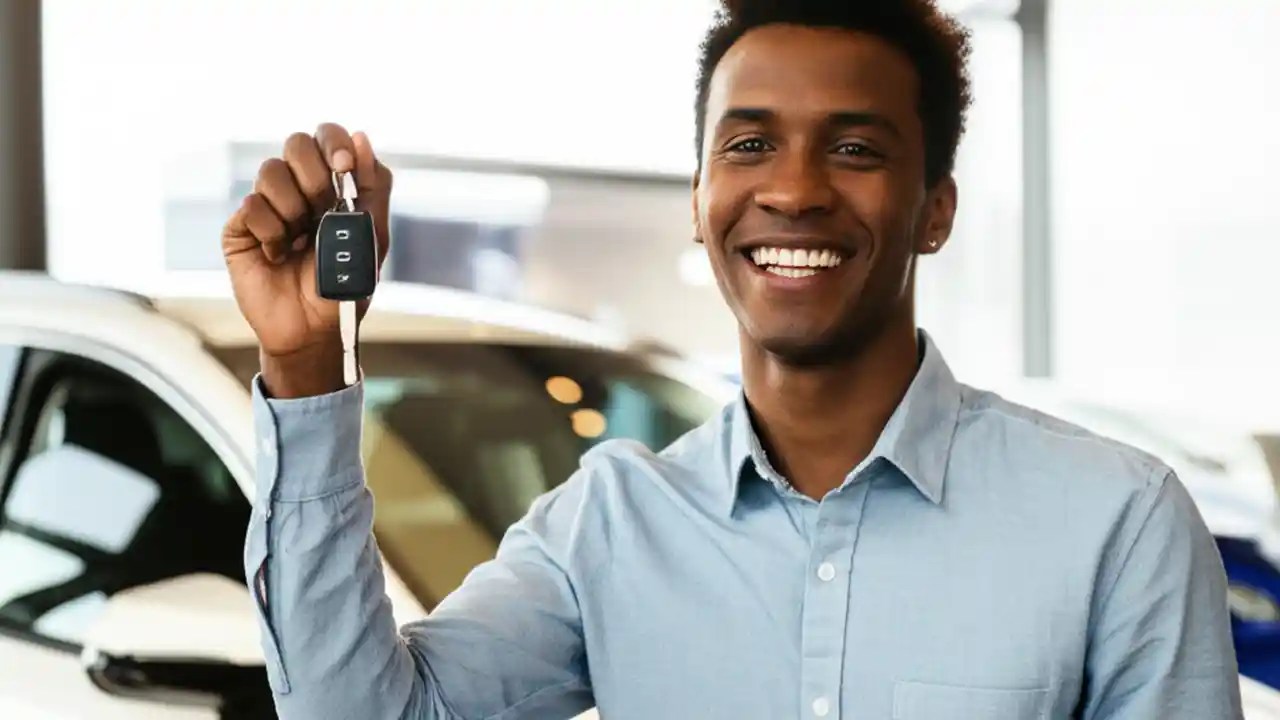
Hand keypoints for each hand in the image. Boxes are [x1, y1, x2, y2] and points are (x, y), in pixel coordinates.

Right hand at [221, 123, 391, 396]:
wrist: (314, 330)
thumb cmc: (344, 285)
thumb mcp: (371, 238)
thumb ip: (373, 188)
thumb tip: (361, 138)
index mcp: (333, 185)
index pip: (327, 137)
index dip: (333, 142)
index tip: (343, 166)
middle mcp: (298, 189)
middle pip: (296, 143)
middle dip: (314, 175)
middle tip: (323, 210)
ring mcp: (268, 206)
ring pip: (271, 171)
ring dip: (293, 207)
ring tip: (300, 240)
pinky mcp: (242, 227)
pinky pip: (252, 205)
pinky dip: (271, 232)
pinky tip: (278, 255)